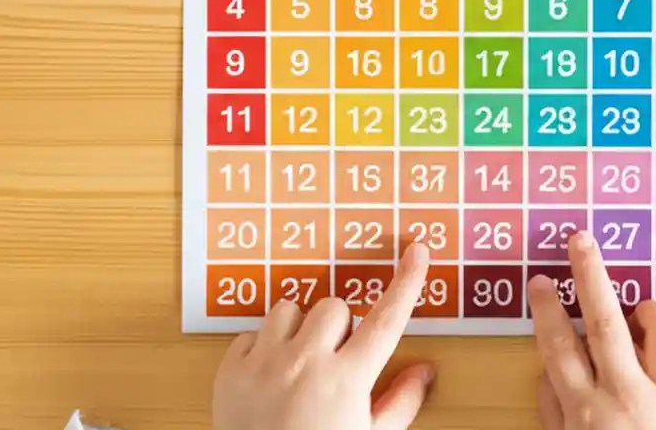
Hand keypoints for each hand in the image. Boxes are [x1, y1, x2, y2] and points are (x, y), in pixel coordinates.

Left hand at [213, 243, 435, 429]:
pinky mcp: (230, 370)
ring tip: (299, 364)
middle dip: (339, 327)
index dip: (406, 282)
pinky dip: (261, 348)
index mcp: (347, 380)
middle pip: (334, 306)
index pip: (386, 319)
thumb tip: (424, 372)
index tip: (417, 251)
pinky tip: (269, 376)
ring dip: (298, 330)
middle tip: (335, 360)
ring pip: (289, 309)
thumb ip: (400, 403)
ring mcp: (264, 364)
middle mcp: (306, 363)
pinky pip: (250, 333)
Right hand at [529, 231, 655, 429]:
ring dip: (649, 307)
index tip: (540, 283)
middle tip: (580, 240)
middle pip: (605, 321)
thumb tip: (547, 369)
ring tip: (639, 310)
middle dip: (589, 274)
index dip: (547, 309)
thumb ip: (556, 412)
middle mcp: (627, 400)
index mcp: (586, 414)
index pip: (558, 347)